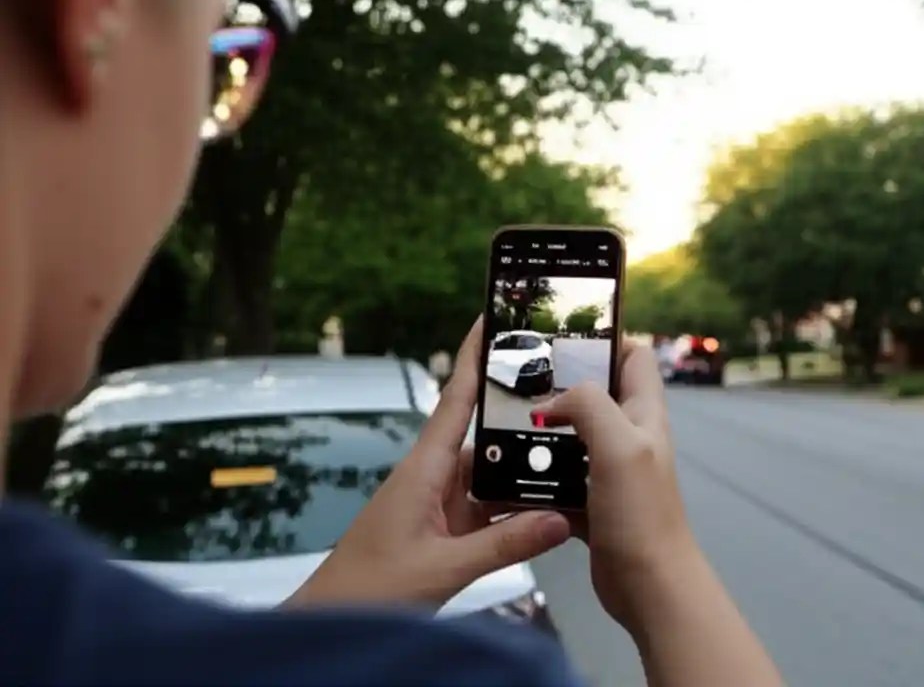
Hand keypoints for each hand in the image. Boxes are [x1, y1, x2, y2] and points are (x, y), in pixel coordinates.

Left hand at [286, 319, 571, 608]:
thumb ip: (505, 544)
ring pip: (492, 475)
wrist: (331, 624)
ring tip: (572, 458)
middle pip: (485, 436)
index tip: (492, 319)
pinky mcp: (444, 531)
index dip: (473, 357)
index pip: (454, 400)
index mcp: (423, 470)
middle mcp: (432, 479)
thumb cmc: (366, 591)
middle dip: (521, 418)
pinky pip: (490, 508)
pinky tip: (548, 510)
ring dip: (524, 471)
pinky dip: (517, 508)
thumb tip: (559, 520)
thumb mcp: (444, 568)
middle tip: (567, 394)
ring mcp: (439, 505)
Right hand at [530, 341, 699, 630]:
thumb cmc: (640, 513)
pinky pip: (558, 480)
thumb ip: (588, 405)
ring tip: (500, 423)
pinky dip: (535, 478)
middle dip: (559, 384)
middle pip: (596, 394)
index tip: (560, 337)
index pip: (633, 356)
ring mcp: (609, 472)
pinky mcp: (591, 503)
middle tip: (515, 379)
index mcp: (643, 414)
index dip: (604, 339)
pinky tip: (504, 478)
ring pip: (572, 437)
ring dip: (541, 432)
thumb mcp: (618, 444)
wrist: (649, 586)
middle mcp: (629, 437)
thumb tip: (553, 401)